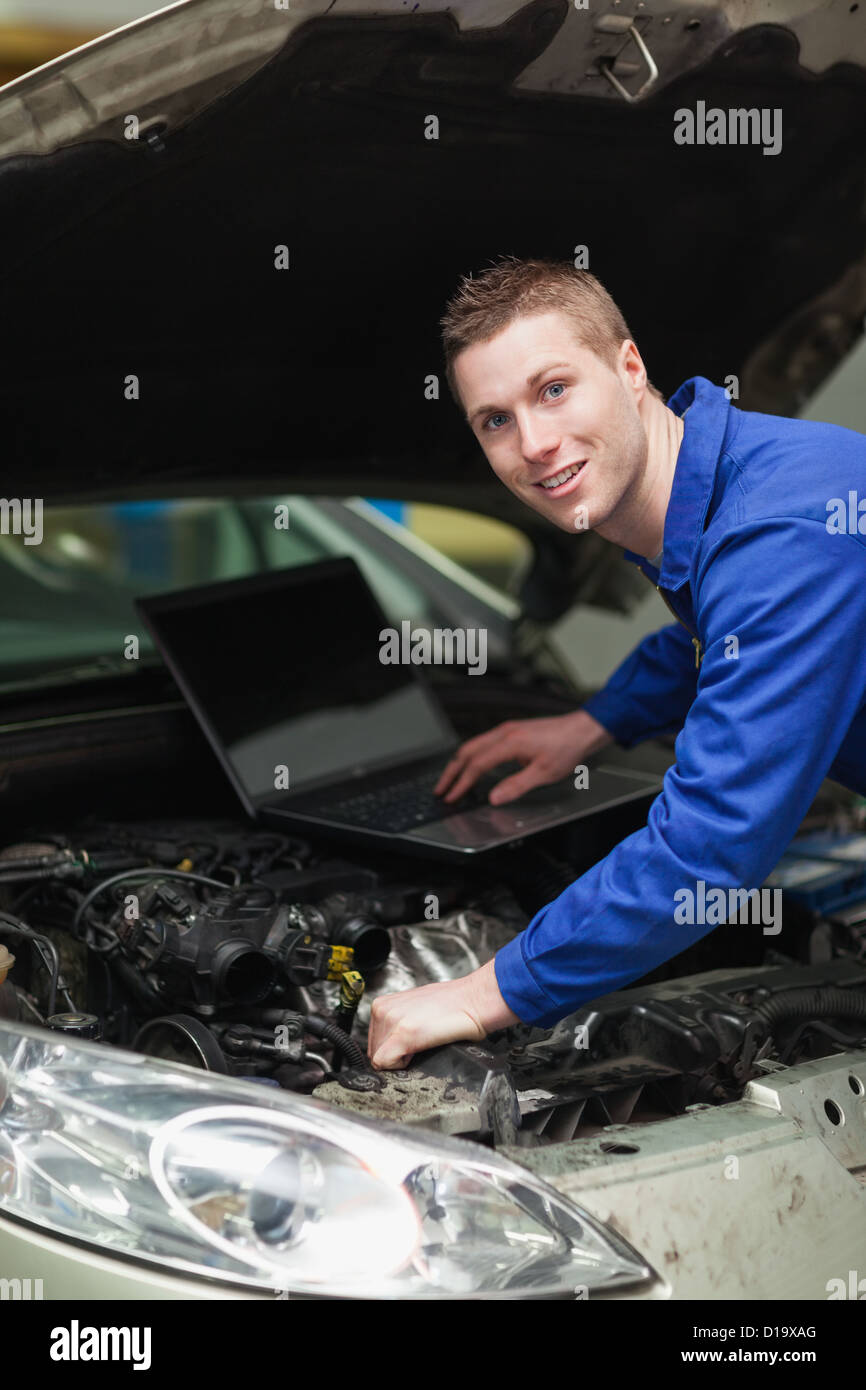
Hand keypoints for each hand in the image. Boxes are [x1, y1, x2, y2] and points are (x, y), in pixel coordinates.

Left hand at [368, 960, 520, 1069]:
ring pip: (379, 1059)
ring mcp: (391, 1021)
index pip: (373, 1043)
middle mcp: (382, 1010)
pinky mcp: (402, 1034)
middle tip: (420, 1044)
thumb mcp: (415, 1011)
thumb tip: (391, 1046)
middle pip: (374, 1052)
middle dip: (395, 1056)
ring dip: (401, 1059)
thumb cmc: (454, 1007)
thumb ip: (398, 1024)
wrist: (475, 1000)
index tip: (410, 1046)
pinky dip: (402, 1066)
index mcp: (383, 1004)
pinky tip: (421, 1050)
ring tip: (424, 1043)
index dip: (392, 1051)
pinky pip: (385, 1063)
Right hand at [434, 708, 612, 805]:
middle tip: (441, 788)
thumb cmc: (568, 747)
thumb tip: (494, 797)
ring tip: (451, 779)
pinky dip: (471, 755)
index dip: (462, 783)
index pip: (477, 764)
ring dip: (459, 762)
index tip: (452, 795)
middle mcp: (505, 732)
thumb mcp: (544, 773)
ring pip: (473, 745)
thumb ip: (516, 785)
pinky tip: (472, 765)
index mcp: (510, 742)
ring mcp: (507, 729)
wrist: (583, 729)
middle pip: (467, 751)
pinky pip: (483, 742)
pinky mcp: (512, 731)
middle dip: (451, 771)